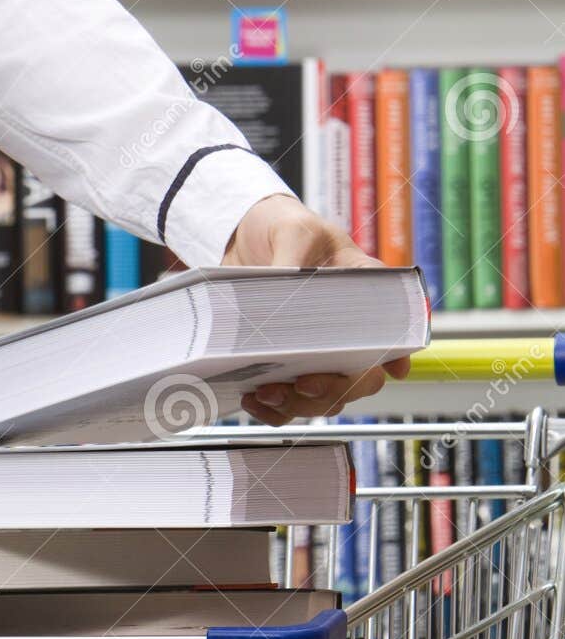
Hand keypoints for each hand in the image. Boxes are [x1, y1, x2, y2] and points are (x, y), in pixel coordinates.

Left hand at [224, 194, 412, 426]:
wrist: (243, 236)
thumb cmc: (284, 227)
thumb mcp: (295, 231)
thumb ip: (295, 259)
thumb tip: (287, 294)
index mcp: (365, 295)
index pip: (394, 331)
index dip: (395, 357)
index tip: (389, 369)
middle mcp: (347, 332)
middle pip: (361, 380)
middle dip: (335, 391)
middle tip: (305, 384)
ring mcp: (316, 354)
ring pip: (325, 400)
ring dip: (299, 406)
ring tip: (267, 392)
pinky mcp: (284, 366)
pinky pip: (289, 405)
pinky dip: (274, 411)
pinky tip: (255, 399)